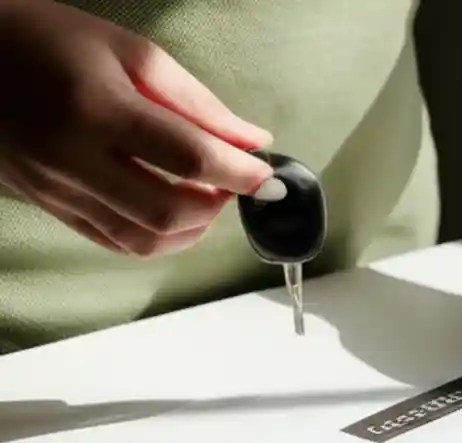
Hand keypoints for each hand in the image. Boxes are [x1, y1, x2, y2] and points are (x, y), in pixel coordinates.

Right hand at [0, 0, 275, 256]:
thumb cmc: (50, 40)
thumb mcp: (130, 51)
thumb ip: (197, 102)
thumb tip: (253, 142)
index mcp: (98, 110)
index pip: (189, 158)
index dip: (240, 173)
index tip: (269, 175)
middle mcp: (74, 159)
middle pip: (169, 210)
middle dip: (219, 203)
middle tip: (236, 182)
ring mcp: (58, 190)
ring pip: (145, 239)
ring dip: (193, 228)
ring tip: (209, 196)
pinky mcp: (50, 207)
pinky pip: (116, 242)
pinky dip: (160, 238)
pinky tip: (177, 215)